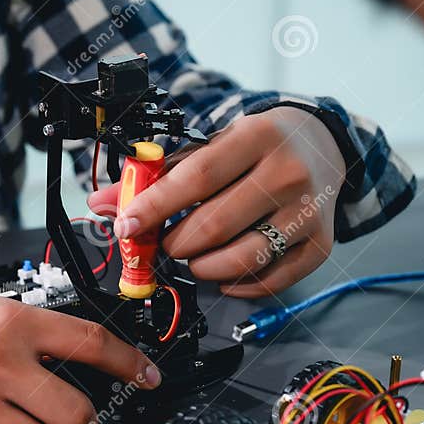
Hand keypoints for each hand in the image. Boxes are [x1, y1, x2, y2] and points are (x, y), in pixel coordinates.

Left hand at [89, 107, 345, 297]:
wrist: (320, 145)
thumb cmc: (255, 148)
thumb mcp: (210, 147)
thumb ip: (157, 176)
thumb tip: (103, 202)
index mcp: (257, 138)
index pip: (197, 178)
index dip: (156, 206)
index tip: (127, 225)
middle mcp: (289, 174)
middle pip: (214, 226)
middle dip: (175, 243)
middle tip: (164, 242)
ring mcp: (308, 212)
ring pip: (240, 260)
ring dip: (201, 267)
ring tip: (193, 256)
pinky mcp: (320, 246)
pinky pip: (266, 282)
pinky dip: (234, 286)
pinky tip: (222, 270)